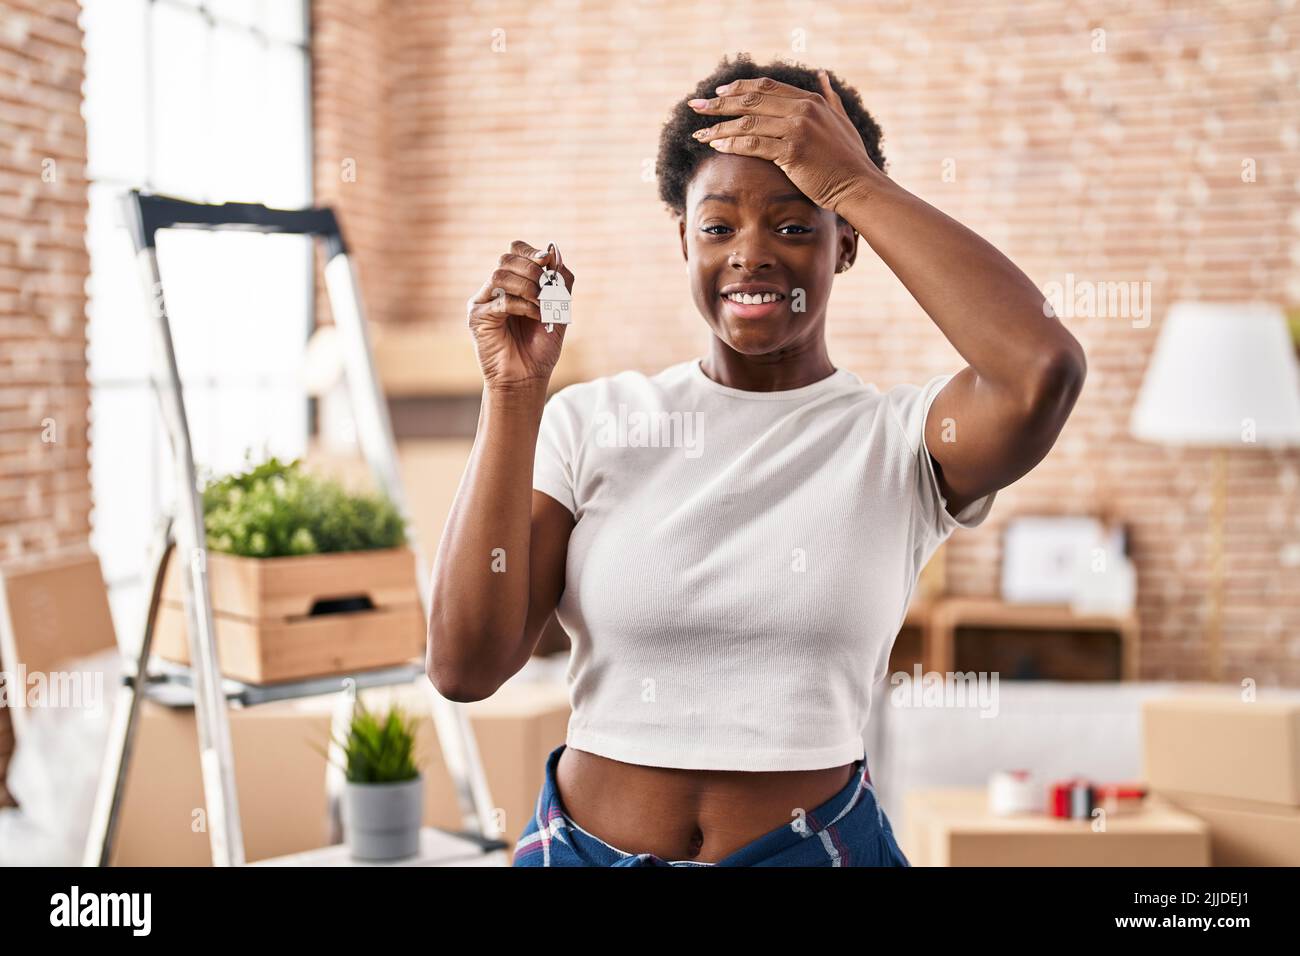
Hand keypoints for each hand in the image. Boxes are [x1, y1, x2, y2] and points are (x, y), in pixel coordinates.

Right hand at [466, 240, 574, 392]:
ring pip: (500, 275)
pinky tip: (536, 317)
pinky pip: (501, 300)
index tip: (547, 259)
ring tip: (541, 306)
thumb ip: (560, 281)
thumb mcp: (559, 309)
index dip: (531, 251)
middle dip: (532, 270)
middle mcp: (495, 289)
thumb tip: (554, 251)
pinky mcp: (477, 317)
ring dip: (527, 287)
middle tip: (546, 290)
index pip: (515, 251)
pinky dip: (524, 306)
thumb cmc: (540, 348)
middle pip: (506, 259)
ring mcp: (483, 302)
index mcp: (513, 283)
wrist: (527, 378)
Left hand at [688, 70, 881, 213]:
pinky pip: (754, 144)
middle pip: (751, 100)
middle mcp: (803, 109)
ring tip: (699, 133)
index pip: (766, 86)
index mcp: (811, 99)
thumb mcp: (841, 120)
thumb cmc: (850, 159)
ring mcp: (797, 128)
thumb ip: (830, 97)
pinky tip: (716, 146)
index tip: (719, 93)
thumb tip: (822, 73)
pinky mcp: (792, 151)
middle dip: (719, 103)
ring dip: (719, 127)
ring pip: (748, 123)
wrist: (859, 185)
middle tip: (696, 106)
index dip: (739, 88)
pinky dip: (732, 144)